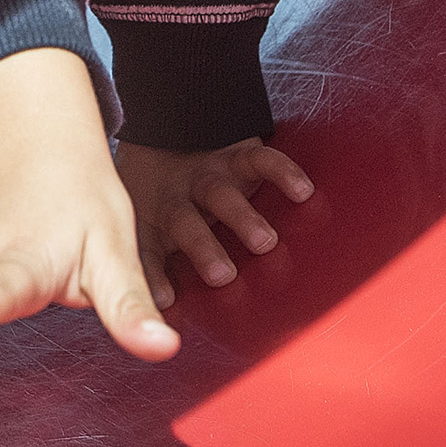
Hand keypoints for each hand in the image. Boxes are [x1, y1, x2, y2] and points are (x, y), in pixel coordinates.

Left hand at [117, 136, 315, 308]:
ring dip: (242, 218)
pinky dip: (281, 173)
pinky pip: (259, 159)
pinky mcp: (235, 155)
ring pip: (221, 195)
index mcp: (150, 220)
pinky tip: (301, 191)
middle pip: (185, 223)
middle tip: (223, 275)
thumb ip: (152, 267)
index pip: (146, 250)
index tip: (166, 299)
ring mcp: (206, 175)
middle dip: (203, 249)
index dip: (154, 274)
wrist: (167, 127)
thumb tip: (156, 319)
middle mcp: (175, 197)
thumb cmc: (159, 195)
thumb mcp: (144, 227)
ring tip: (263, 242)